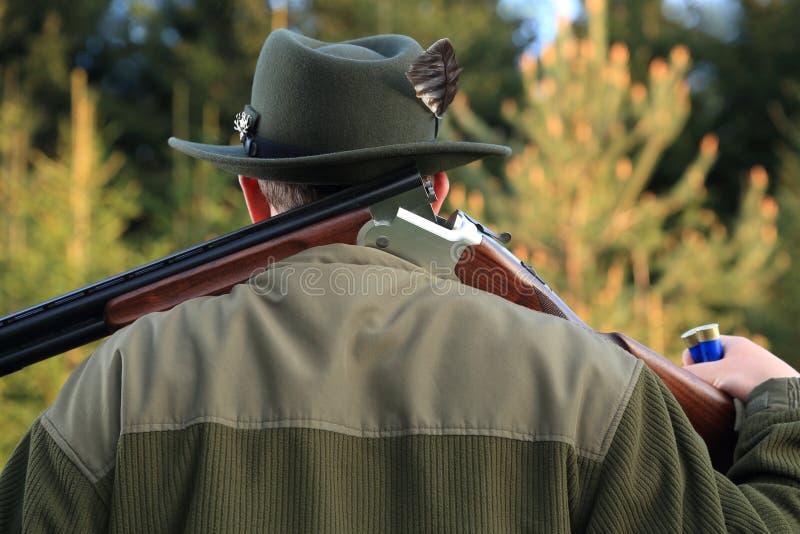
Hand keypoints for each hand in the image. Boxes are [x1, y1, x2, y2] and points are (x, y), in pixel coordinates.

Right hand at [682, 335, 799, 400]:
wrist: (784, 397)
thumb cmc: (746, 378)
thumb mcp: (713, 373)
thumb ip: (692, 372)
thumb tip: (678, 376)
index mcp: (735, 343)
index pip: (705, 343)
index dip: (694, 354)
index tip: (691, 368)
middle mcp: (747, 352)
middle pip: (715, 360)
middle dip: (707, 372)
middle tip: (707, 384)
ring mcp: (758, 368)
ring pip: (727, 376)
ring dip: (720, 385)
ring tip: (724, 396)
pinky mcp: (765, 384)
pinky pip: (741, 387)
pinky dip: (735, 394)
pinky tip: (737, 402)